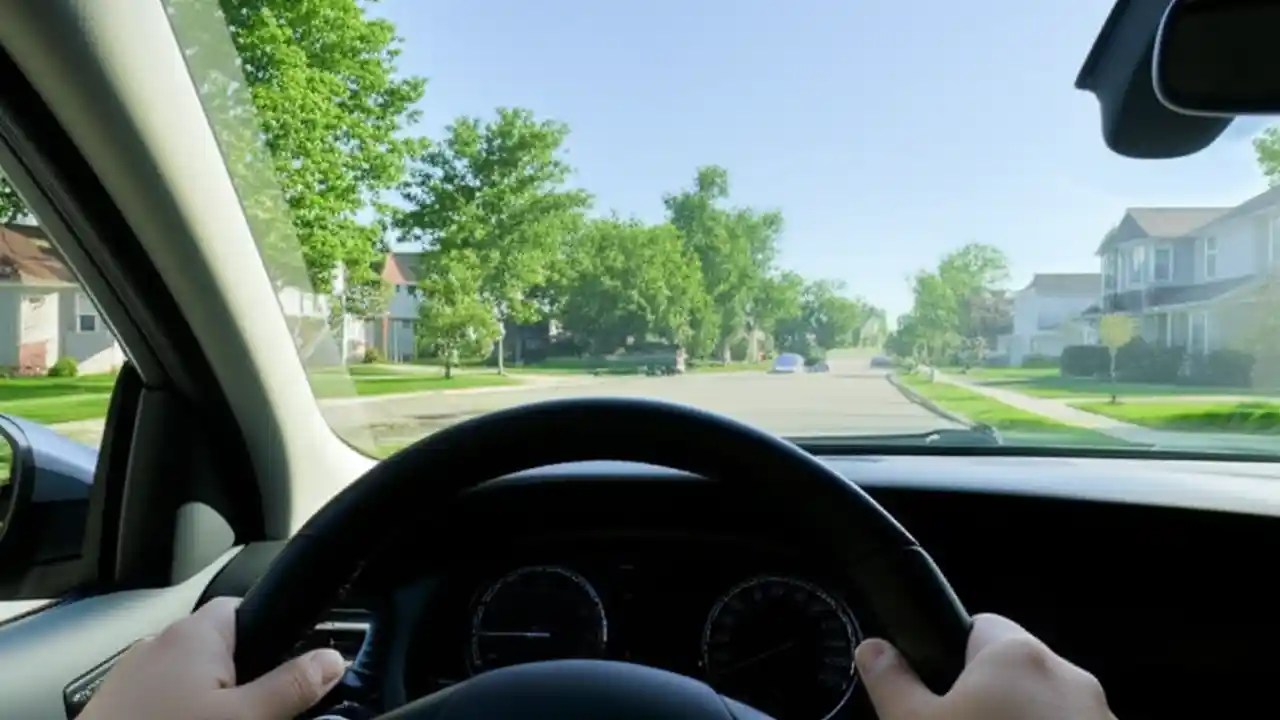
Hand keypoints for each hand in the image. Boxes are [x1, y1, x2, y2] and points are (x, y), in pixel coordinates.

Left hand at [81, 596, 345, 719]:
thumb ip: (291, 687)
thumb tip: (331, 660)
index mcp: (194, 634)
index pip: (243, 607)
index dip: (272, 633)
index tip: (289, 667)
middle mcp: (157, 645)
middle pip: (219, 649)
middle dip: (242, 678)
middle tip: (258, 714)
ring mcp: (128, 678)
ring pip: (187, 680)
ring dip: (207, 701)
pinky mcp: (110, 708)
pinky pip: (160, 703)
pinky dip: (177, 716)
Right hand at [854, 613, 1115, 719]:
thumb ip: (892, 684)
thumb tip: (872, 649)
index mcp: (1016, 653)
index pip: (979, 626)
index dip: (951, 656)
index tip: (937, 693)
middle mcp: (1068, 675)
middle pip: (1013, 672)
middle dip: (987, 699)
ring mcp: (1100, 716)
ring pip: (1045, 709)